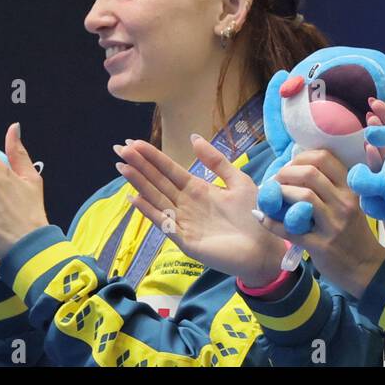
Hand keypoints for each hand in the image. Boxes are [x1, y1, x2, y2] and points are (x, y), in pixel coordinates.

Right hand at [117, 135, 286, 286]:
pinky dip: (149, 210)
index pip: (169, 170)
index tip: (134, 143)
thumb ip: (216, 161)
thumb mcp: (237, 181)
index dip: (152, 157)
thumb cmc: (254, 214)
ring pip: (156, 198)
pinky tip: (134, 198)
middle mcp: (186, 204)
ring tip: (122, 167)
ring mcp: (184, 222)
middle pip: (158, 181)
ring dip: (139, 183)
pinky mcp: (185, 240)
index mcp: (198, 189)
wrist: (266, 246)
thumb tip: (193, 138)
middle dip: (139, 165)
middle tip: (119, 149)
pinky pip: (164, 223)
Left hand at [253, 147, 384, 298]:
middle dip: (285, 173)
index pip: (324, 158)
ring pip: (302, 196)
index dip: (301, 157)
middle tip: (275, 182)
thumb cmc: (354, 233)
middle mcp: (344, 203)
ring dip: (280, 194)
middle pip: (309, 173)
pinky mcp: (321, 245)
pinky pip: (290, 229)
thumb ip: (331, 186)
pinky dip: (271, 221)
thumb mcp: (351, 203)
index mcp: (350, 189)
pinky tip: (263, 217)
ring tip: (271, 198)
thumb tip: (298, 168)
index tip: (290, 167)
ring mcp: (333, 225)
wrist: (366, 267)